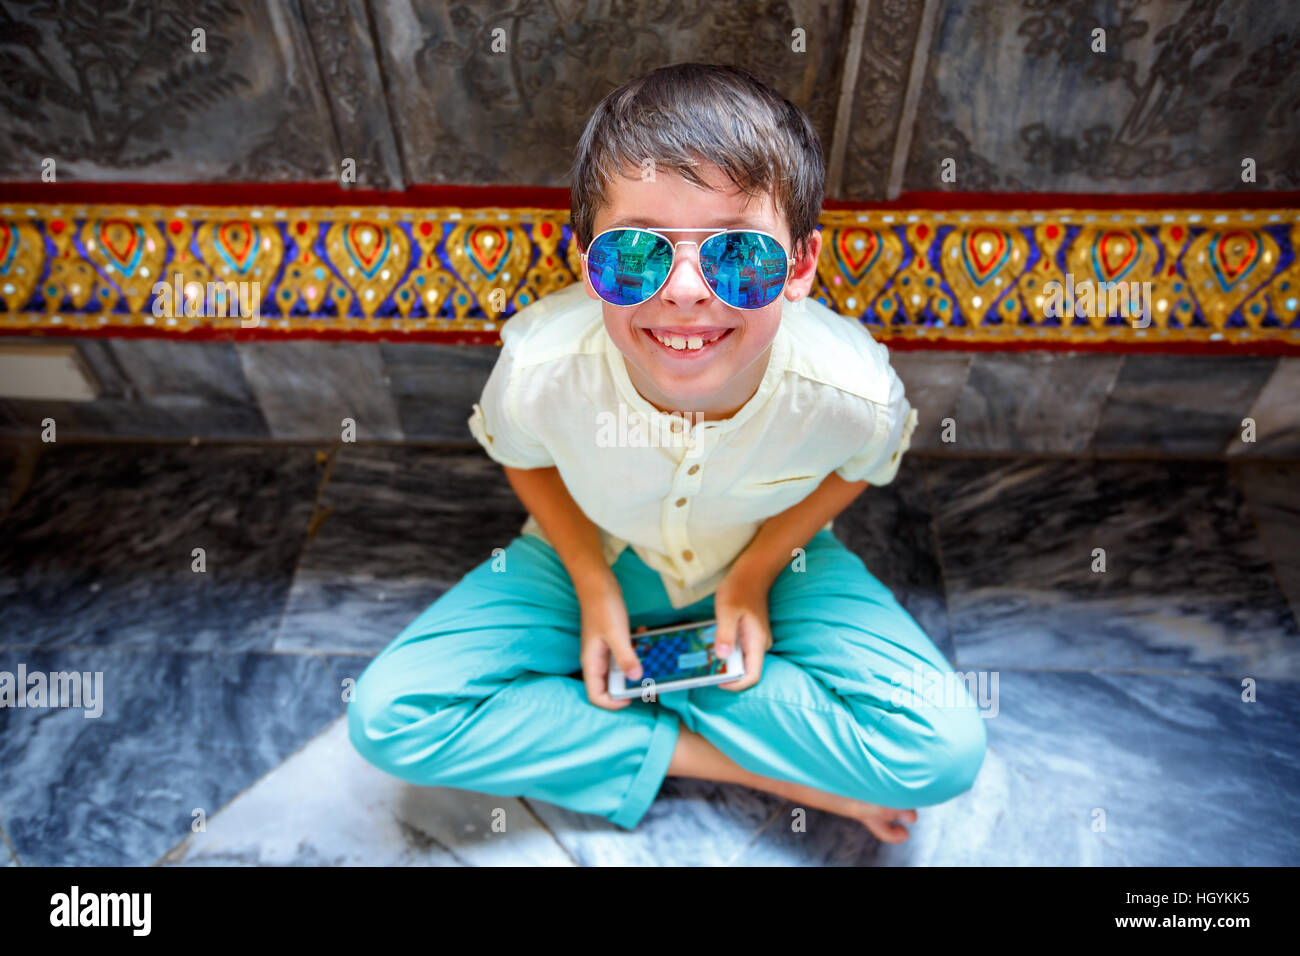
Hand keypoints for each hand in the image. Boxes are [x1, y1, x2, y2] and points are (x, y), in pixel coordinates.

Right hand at [577, 576, 640, 710]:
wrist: (598, 582)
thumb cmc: (602, 607)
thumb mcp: (616, 634)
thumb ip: (625, 657)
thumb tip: (636, 678)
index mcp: (592, 662)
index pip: (596, 695)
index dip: (612, 703)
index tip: (632, 697)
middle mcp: (597, 659)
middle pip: (609, 685)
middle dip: (628, 686)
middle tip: (649, 682)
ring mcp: (604, 650)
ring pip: (619, 669)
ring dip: (635, 667)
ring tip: (651, 661)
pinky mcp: (612, 640)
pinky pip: (624, 652)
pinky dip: (635, 649)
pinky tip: (645, 636)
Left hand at [712, 565, 772, 690]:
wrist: (752, 573)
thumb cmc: (739, 589)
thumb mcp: (727, 610)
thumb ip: (725, 633)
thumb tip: (722, 656)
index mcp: (757, 642)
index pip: (752, 676)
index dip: (735, 684)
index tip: (717, 680)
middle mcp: (759, 645)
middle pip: (745, 670)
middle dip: (726, 673)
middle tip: (705, 667)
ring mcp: (755, 640)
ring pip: (741, 660)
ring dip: (725, 661)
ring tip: (706, 656)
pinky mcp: (749, 635)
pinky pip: (739, 650)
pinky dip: (726, 651)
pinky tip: (712, 643)